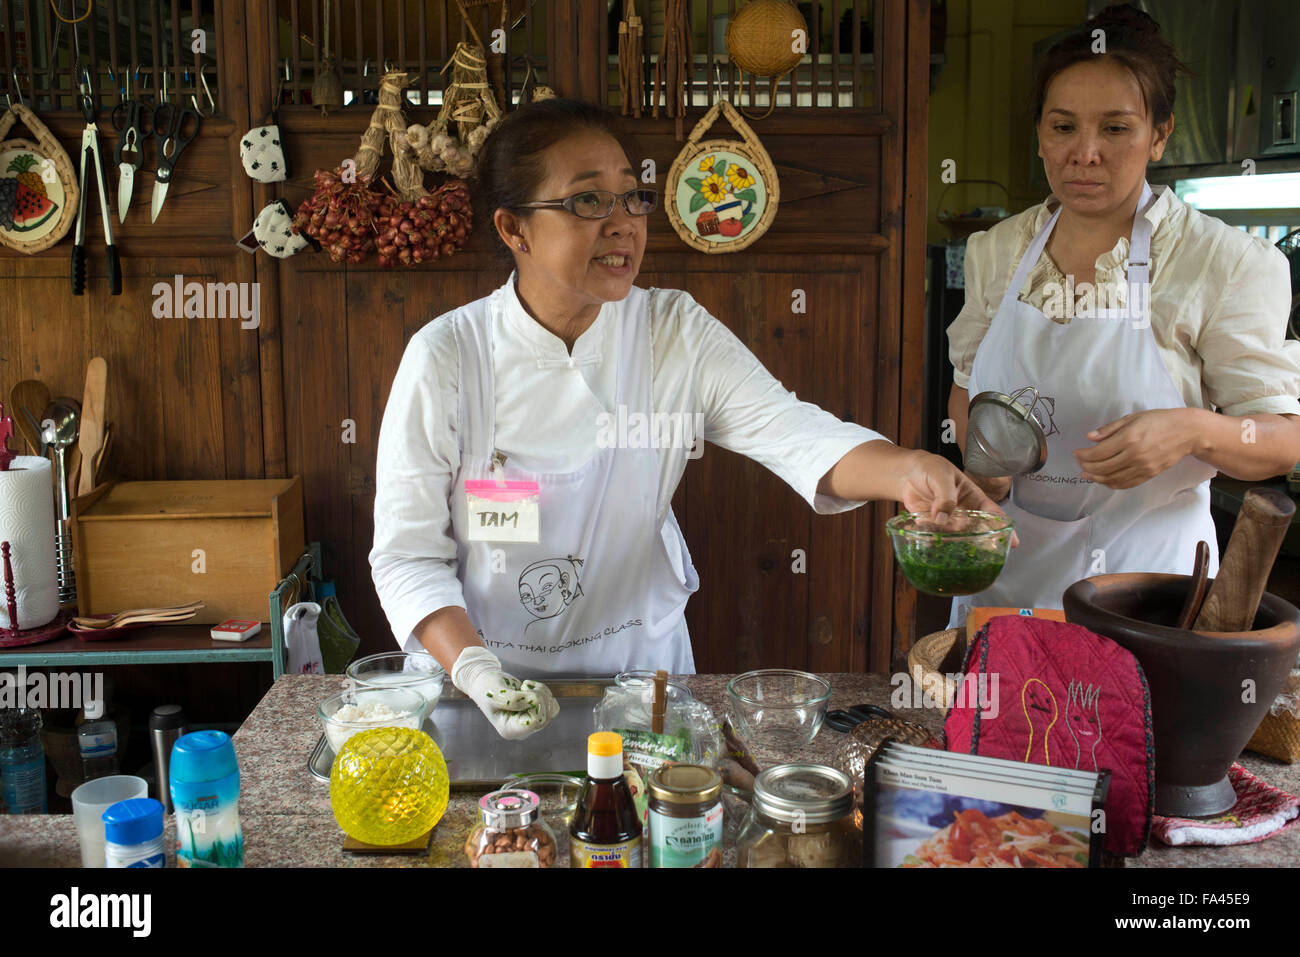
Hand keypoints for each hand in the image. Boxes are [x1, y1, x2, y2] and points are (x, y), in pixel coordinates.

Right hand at [451, 646, 559, 739]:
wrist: (486, 682)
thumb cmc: (488, 688)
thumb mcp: (496, 693)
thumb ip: (514, 700)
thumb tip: (535, 702)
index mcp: (509, 730)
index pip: (535, 722)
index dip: (535, 705)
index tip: (523, 691)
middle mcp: (521, 730)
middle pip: (545, 716)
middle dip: (540, 696)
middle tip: (525, 686)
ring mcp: (530, 723)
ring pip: (551, 711)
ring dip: (543, 693)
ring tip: (526, 686)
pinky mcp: (536, 713)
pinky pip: (552, 706)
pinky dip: (546, 694)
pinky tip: (532, 688)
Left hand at [897, 451, 1018, 543]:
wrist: (906, 473)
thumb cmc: (930, 469)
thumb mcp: (941, 476)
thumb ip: (944, 496)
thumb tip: (942, 518)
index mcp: (973, 498)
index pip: (992, 513)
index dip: (1003, 527)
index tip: (1013, 541)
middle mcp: (963, 513)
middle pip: (977, 531)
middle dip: (980, 543)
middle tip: (982, 556)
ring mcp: (948, 521)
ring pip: (957, 538)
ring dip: (955, 545)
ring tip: (954, 553)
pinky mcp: (931, 526)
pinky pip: (935, 538)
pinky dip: (934, 543)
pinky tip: (931, 545)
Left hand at [1072, 408, 1201, 489]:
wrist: (1187, 432)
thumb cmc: (1159, 421)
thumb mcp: (1133, 418)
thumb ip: (1109, 429)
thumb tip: (1089, 438)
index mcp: (1129, 438)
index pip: (1098, 452)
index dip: (1083, 455)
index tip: (1076, 453)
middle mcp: (1135, 455)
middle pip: (1102, 468)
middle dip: (1086, 467)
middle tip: (1080, 464)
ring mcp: (1143, 467)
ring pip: (1112, 479)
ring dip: (1096, 478)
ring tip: (1087, 474)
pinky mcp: (1150, 475)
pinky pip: (1126, 484)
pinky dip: (1112, 484)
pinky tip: (1104, 480)